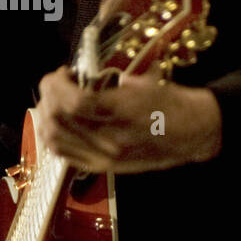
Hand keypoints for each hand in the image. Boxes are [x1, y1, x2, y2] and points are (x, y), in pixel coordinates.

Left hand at [34, 66, 221, 172]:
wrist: (193, 133)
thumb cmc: (171, 102)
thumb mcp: (143, 81)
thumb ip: (109, 80)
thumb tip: (81, 76)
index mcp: (124, 114)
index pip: (73, 103)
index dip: (58, 85)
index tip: (63, 72)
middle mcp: (111, 140)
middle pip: (58, 121)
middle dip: (48, 97)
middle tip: (56, 83)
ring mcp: (104, 158)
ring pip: (54, 140)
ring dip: (46, 116)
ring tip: (55, 100)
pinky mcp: (102, 168)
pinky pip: (63, 154)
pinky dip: (52, 135)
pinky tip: (58, 121)